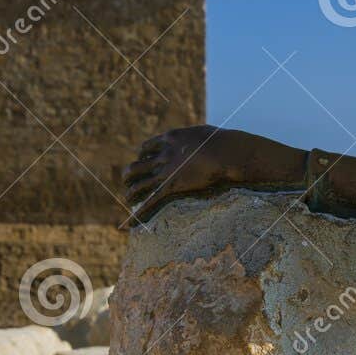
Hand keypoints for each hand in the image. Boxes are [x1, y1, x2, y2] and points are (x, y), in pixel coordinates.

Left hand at [123, 126, 304, 224]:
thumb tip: (201, 139)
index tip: (142, 161)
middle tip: (128, 182)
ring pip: (138, 184)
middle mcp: (163, 154)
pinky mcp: (172, 186)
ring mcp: (166, 171)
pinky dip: (139, 212)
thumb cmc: (222, 142)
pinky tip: (131, 221)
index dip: (142, 155)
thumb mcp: (203, 133)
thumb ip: (194, 137)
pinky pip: (150, 200)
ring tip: (127, 200)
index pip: (146, 147)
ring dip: (131, 193)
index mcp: (169, 138)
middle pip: (136, 166)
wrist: (227, 152)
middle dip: (130, 175)